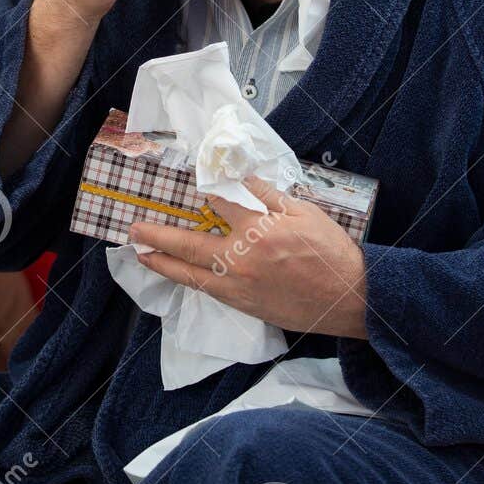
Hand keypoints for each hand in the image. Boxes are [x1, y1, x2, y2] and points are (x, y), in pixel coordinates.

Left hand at [130, 176, 368, 339]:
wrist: (349, 299)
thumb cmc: (331, 252)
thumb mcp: (303, 212)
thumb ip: (267, 195)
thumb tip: (239, 178)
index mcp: (257, 231)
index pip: (218, 205)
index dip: (203, 192)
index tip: (190, 185)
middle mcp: (240, 260)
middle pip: (188, 246)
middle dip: (158, 235)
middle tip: (134, 229)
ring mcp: (238, 286)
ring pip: (189, 275)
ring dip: (162, 264)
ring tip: (142, 254)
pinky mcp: (243, 305)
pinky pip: (207, 291)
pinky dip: (188, 281)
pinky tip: (178, 274)